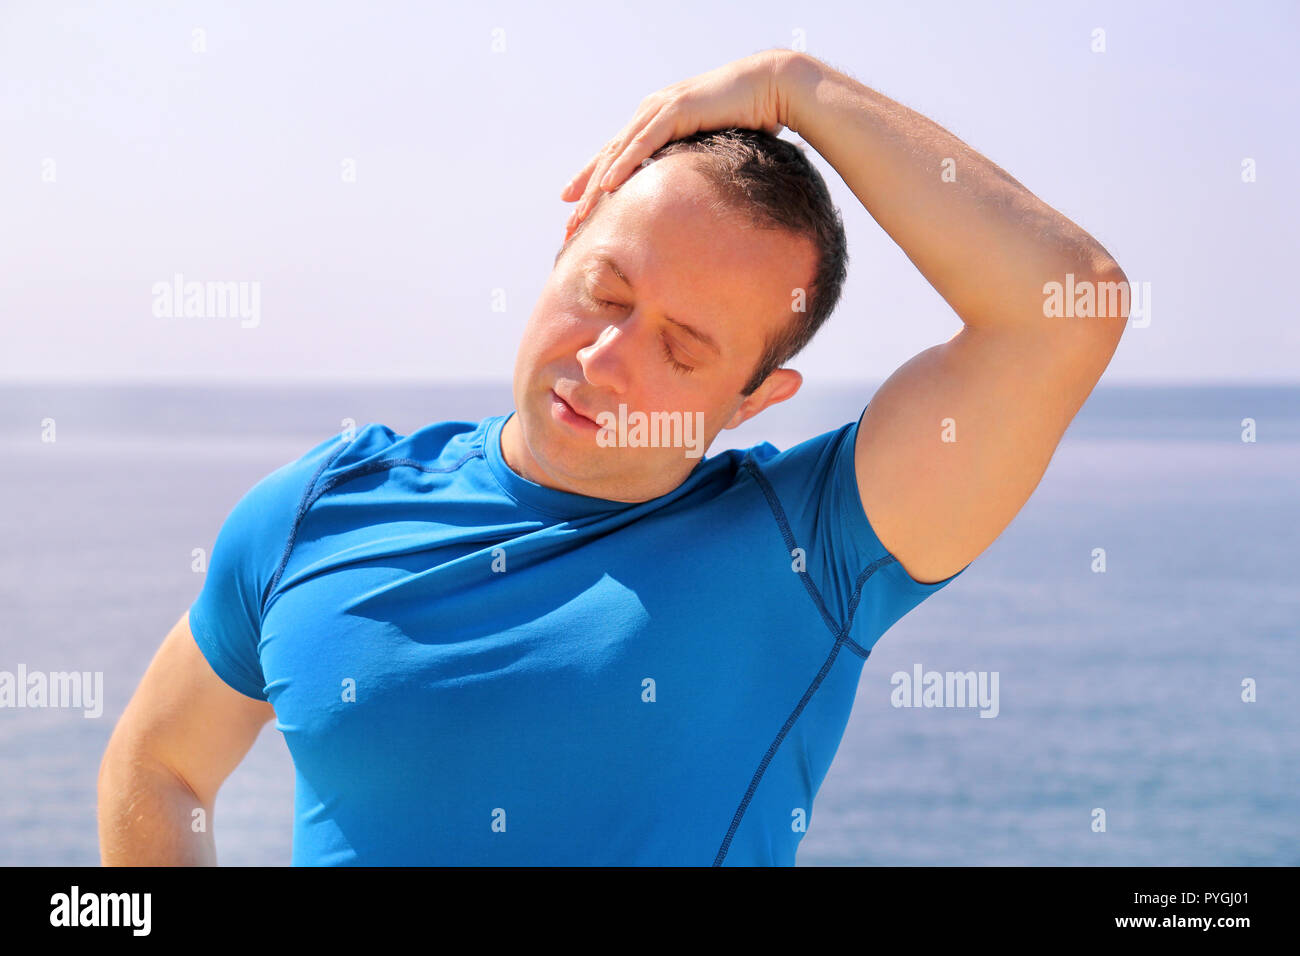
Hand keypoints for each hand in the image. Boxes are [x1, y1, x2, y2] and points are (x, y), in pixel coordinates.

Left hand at [560, 49, 793, 240]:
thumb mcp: (709, 148)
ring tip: (581, 213)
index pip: (615, 155)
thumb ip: (691, 165)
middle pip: (609, 156)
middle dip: (586, 191)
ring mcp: (660, 109)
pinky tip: (608, 185)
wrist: (770, 89)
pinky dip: (623, 164)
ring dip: (597, 185)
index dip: (592, 181)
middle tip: (568, 222)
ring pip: (619, 152)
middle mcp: (650, 113)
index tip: (574, 207)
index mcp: (654, 121)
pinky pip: (643, 143)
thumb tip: (689, 196)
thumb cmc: (747, 119)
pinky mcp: (675, 110)